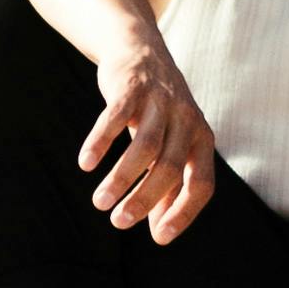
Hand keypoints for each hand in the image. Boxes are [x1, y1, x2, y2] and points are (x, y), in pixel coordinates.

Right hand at [79, 27, 218, 241]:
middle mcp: (187, 120)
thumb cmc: (156, 111)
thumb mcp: (170, 146)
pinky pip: (116, 118)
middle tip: (118, 222)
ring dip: (121, 178)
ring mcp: (160, 101)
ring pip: (144, 147)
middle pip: (169, 168)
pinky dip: (101, 142)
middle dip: (143, 199)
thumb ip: (168, 187)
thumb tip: (158, 232)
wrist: (139, 49)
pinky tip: (86, 164)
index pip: (202, 184)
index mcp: (202, 140)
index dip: (183, 213)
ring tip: (99, 202)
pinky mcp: (132, 86)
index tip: (159, 238)